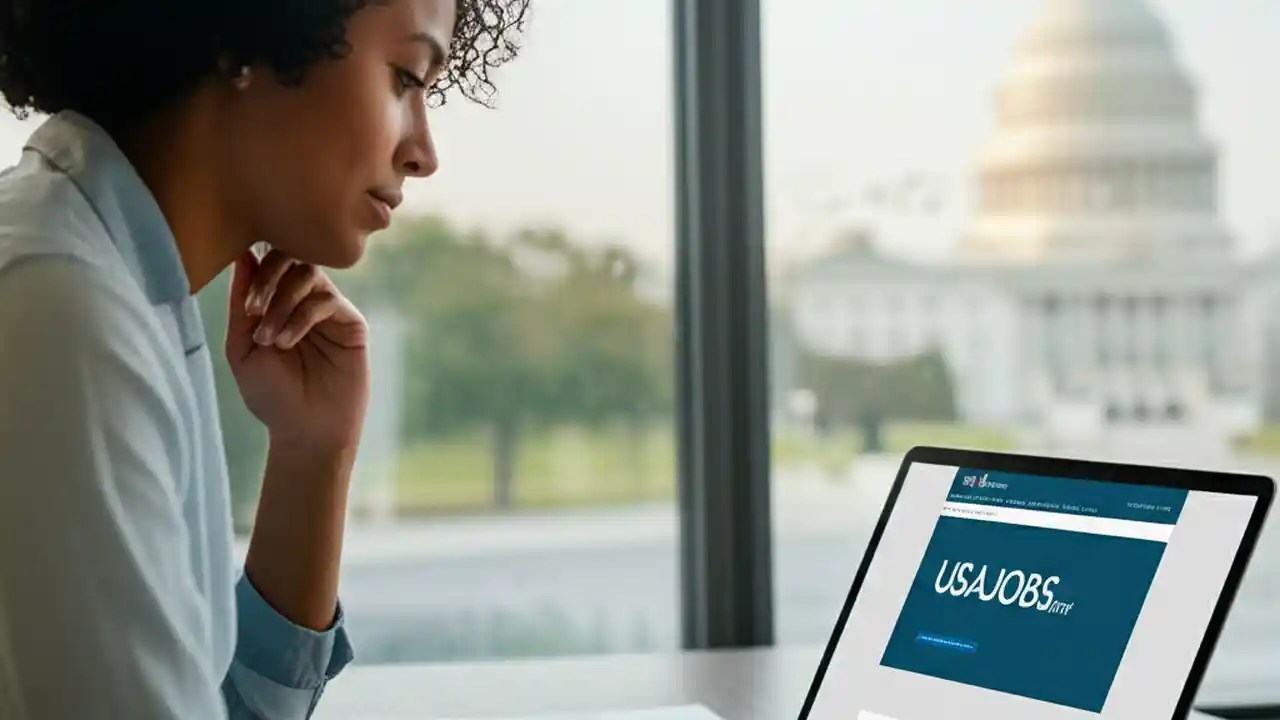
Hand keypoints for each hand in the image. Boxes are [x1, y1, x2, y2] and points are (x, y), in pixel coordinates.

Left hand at [226, 248, 369, 451]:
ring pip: (308, 274)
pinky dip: (302, 316)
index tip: (244, 303)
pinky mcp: (351, 322)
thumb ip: (241, 303)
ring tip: (270, 338)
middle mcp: (303, 300)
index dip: (254, 269)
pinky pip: (327, 300)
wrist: (305, 431)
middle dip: (268, 279)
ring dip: (282, 301)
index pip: (268, 262)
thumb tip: (243, 255)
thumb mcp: (241, 348)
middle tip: (253, 309)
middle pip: (290, 256)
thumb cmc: (271, 395)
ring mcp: (329, 309)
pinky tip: (288, 342)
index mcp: (275, 302)